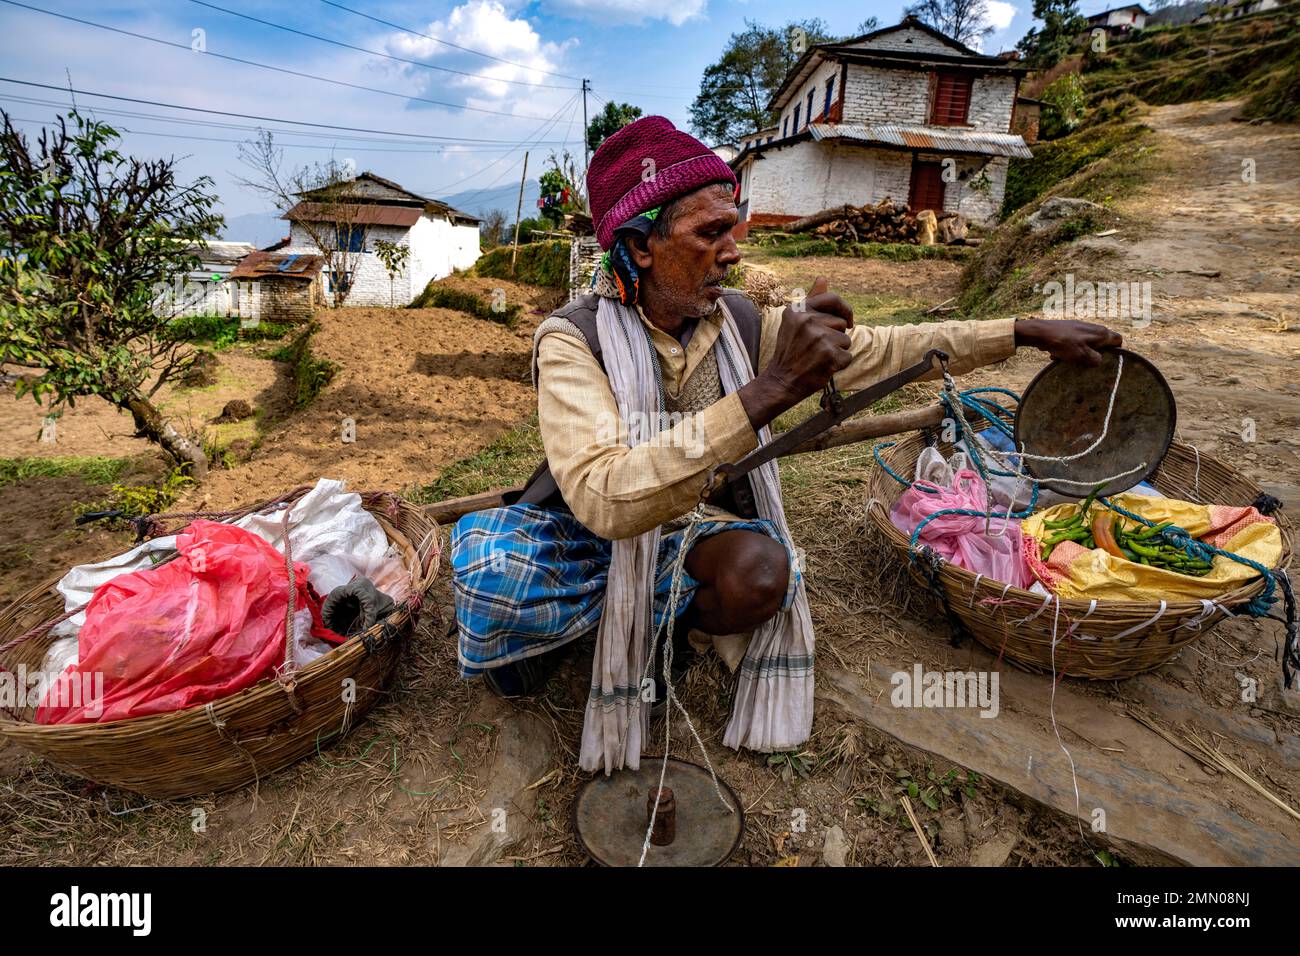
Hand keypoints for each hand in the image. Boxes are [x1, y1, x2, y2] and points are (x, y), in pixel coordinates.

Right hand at [739, 276, 854, 429]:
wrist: (780, 381)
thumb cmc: (789, 351)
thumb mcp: (794, 322)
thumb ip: (810, 300)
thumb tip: (822, 278)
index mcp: (798, 309)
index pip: (833, 298)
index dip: (844, 309)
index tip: (848, 321)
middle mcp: (807, 320)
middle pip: (841, 323)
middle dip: (835, 336)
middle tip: (816, 348)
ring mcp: (819, 338)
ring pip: (846, 340)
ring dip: (837, 351)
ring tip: (818, 358)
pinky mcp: (829, 355)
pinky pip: (847, 357)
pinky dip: (839, 365)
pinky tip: (822, 367)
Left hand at [1014, 319, 1122, 365]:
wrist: (1041, 332)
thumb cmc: (1063, 343)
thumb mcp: (1082, 356)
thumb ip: (1096, 360)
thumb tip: (1100, 361)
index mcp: (1101, 333)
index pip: (1118, 340)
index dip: (1116, 351)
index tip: (1107, 360)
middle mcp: (1093, 328)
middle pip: (1101, 344)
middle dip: (1093, 355)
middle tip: (1084, 362)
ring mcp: (1081, 328)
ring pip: (1086, 345)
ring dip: (1078, 354)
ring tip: (1067, 359)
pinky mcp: (1069, 330)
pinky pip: (1073, 343)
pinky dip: (1068, 350)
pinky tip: (1057, 354)